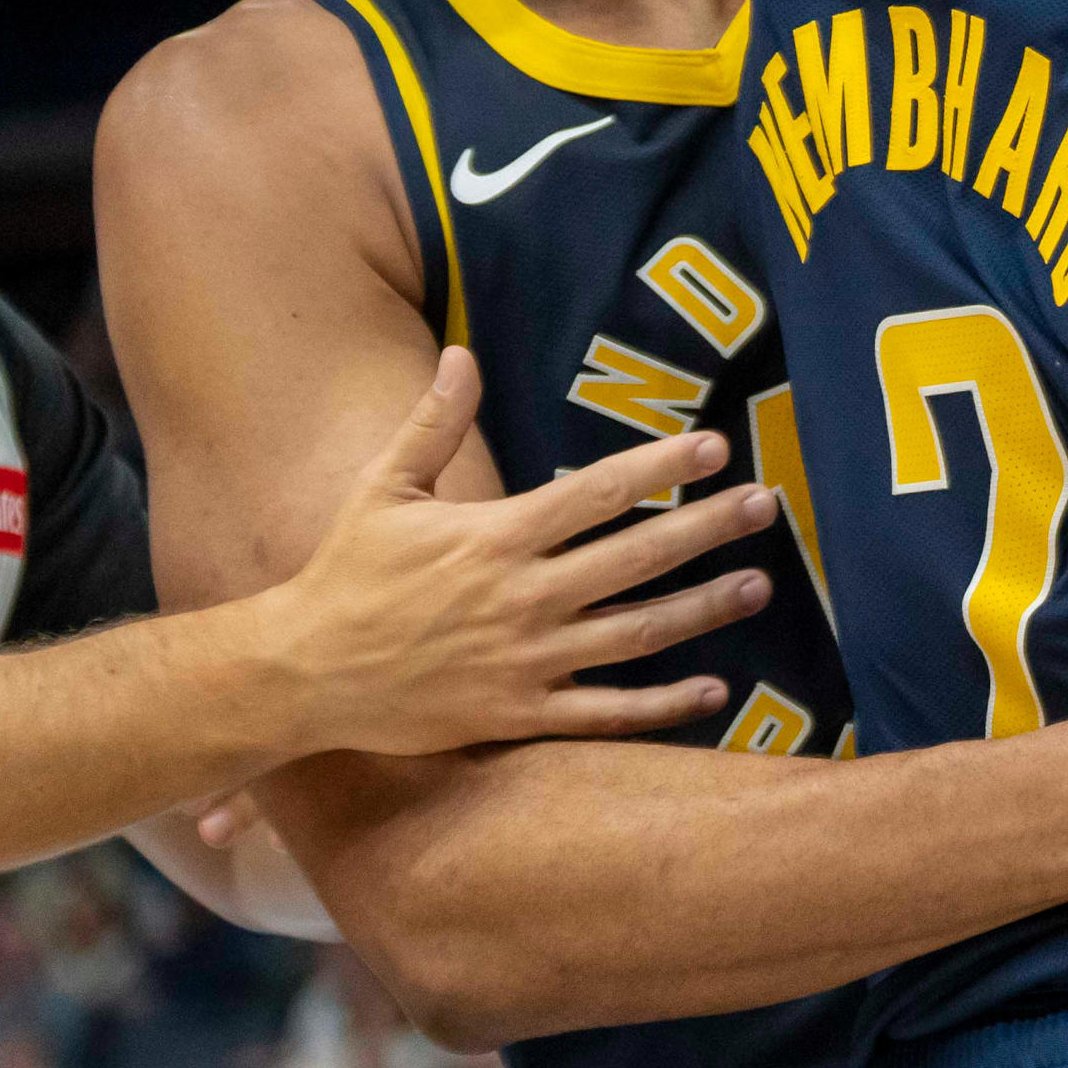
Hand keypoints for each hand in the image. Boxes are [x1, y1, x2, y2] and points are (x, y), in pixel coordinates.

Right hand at [265, 351, 764, 756]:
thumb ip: (433, 422)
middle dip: (707, 530)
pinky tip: (715, 689)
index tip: (716, 449)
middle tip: (766, 506)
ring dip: (703, 610)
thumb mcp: (381, 488)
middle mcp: (521, 598)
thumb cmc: (345, 573)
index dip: (661, 469)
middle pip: (635, 559)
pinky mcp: (521, 713)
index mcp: (494, 538)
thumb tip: (461, 353)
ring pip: (636, 634)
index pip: (597, 494)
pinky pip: (606, 713)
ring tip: (759, 584)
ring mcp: (526, 660)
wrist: (301, 673)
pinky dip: (663, 706)